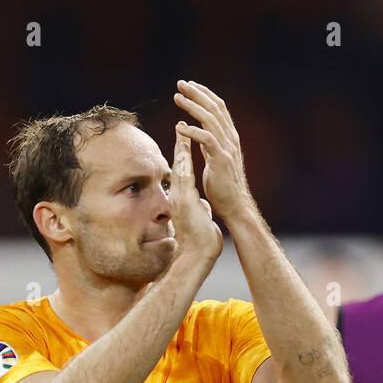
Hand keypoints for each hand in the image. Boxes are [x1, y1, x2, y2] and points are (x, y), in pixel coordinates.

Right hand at [169, 123, 222, 263]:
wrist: (196, 256)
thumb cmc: (200, 243)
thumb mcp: (201, 220)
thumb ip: (200, 210)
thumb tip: (203, 206)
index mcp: (184, 199)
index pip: (184, 173)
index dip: (185, 156)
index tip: (187, 140)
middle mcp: (179, 196)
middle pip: (178, 166)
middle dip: (180, 146)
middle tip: (181, 126)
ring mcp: (180, 198)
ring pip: (179, 167)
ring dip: (180, 148)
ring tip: (181, 129)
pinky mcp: (184, 201)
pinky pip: (183, 177)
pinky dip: (183, 162)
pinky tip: (184, 148)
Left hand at [173, 80, 255, 221]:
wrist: (235, 206)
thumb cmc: (223, 187)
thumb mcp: (215, 160)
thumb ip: (209, 146)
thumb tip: (198, 136)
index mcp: (229, 137)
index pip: (218, 109)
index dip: (205, 95)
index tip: (190, 86)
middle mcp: (230, 139)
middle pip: (214, 108)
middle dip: (197, 94)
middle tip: (180, 84)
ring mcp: (227, 148)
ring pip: (210, 119)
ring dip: (192, 107)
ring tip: (177, 98)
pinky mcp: (221, 160)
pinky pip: (206, 139)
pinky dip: (193, 131)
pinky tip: (179, 127)